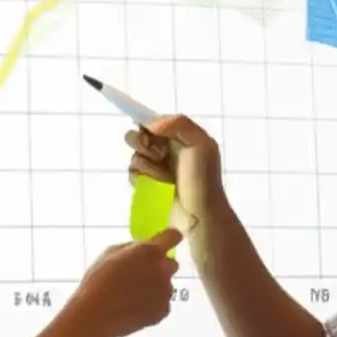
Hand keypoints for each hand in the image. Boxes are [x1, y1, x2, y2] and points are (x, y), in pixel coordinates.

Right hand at [80, 229, 181, 336]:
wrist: (97, 315)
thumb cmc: (98, 281)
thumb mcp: (110, 254)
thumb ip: (132, 248)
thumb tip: (142, 247)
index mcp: (150, 251)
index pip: (174, 236)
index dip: (170, 239)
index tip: (165, 243)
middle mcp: (163, 269)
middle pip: (172, 263)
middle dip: (160, 267)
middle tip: (141, 275)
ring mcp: (166, 291)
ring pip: (165, 284)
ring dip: (154, 287)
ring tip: (131, 296)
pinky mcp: (164, 309)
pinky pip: (161, 302)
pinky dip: (152, 304)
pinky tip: (134, 308)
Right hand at [124, 115, 223, 232]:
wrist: (199, 215)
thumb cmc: (203, 180)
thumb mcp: (202, 145)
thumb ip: (180, 124)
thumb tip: (150, 124)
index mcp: (179, 136)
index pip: (151, 121)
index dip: (146, 126)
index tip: (151, 136)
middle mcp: (165, 149)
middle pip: (137, 136)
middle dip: (144, 145)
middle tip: (161, 157)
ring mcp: (155, 167)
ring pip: (134, 156)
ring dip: (148, 167)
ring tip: (166, 178)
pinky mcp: (147, 184)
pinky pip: (132, 173)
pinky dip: (141, 178)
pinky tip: (157, 186)